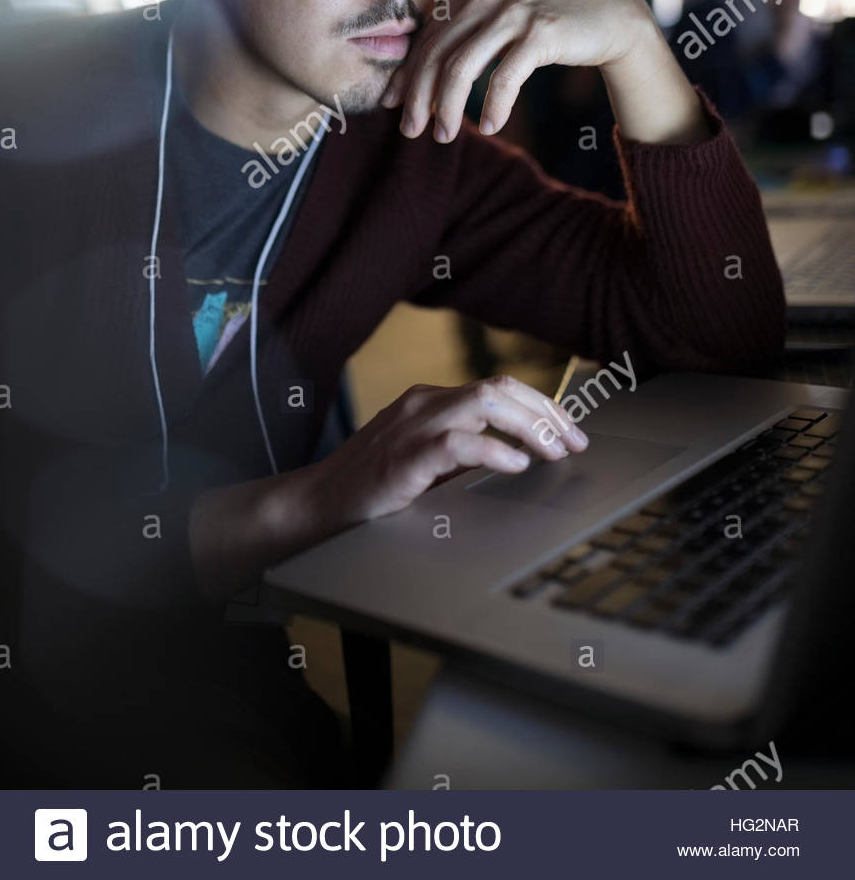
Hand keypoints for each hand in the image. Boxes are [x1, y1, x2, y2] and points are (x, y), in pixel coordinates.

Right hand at [309, 373, 588, 525]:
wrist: (318, 505)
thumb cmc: (374, 488)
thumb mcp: (429, 462)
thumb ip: (468, 452)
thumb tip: (525, 455)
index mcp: (433, 401)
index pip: (500, 388)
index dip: (542, 407)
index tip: (571, 433)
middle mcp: (425, 403)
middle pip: (500, 388)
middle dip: (546, 413)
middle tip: (575, 444)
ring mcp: (413, 425)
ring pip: (485, 402)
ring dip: (529, 425)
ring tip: (553, 452)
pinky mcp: (404, 456)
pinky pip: (458, 442)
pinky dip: (494, 450)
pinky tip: (516, 465)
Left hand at [381, 0, 650, 140]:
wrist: (611, 8)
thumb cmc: (551, 17)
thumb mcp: (503, 10)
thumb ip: (467, 29)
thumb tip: (424, 72)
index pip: (428, 35)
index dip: (408, 73)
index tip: (394, 103)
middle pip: (437, 53)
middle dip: (418, 97)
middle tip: (410, 130)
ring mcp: (514, 11)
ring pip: (461, 69)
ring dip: (447, 108)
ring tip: (443, 136)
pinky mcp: (540, 33)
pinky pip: (504, 78)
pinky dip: (493, 107)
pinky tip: (489, 126)